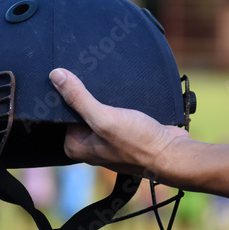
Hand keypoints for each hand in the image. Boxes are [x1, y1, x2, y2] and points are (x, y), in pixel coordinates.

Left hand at [49, 68, 190, 178]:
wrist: (172, 153)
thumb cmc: (138, 143)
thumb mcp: (104, 118)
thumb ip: (79, 98)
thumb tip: (55, 76)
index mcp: (76, 146)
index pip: (62, 112)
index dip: (69, 95)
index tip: (74, 79)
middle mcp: (90, 144)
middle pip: (81, 109)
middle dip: (89, 95)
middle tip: (97, 81)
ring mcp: (108, 139)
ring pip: (99, 108)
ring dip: (106, 96)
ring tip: (113, 87)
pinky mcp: (125, 132)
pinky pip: (115, 111)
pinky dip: (118, 102)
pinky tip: (124, 93)